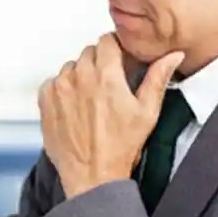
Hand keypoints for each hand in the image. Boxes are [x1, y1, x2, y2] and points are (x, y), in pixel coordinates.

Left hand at [38, 34, 184, 197]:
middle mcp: (79, 77)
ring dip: (80, 76)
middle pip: (88, 53)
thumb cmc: (120, 148)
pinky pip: (53, 83)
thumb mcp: (147, 113)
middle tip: (108, 85)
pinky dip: (62, 89)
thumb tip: (172, 56)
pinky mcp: (45, 102)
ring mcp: (59, 89)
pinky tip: (74, 107)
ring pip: (70, 67)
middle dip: (99, 63)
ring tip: (91, 99)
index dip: (115, 49)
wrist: (92, 176)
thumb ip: (157, 78)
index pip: (107, 40)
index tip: (119, 60)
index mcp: (106, 75)